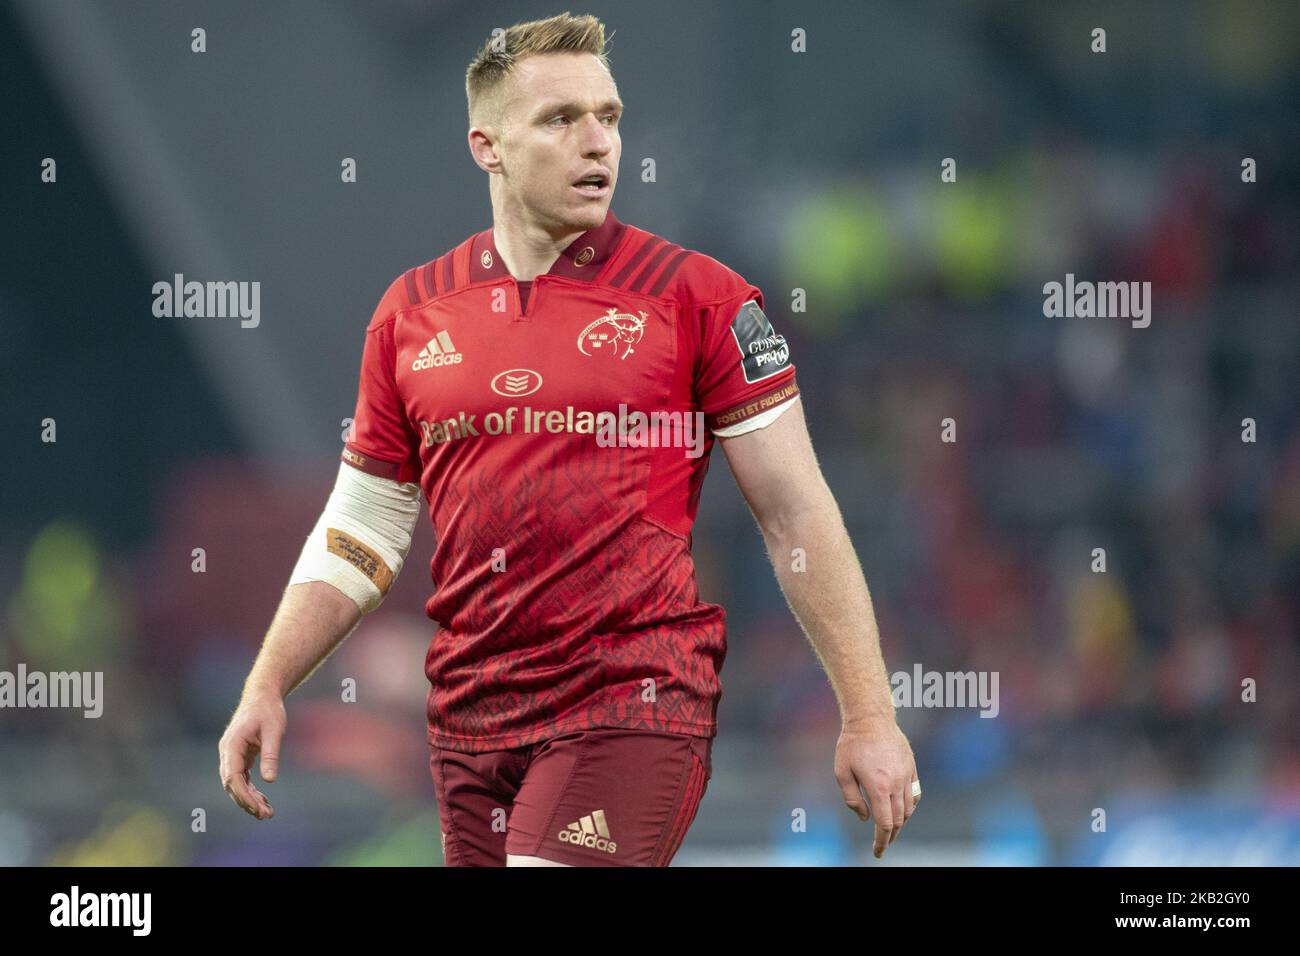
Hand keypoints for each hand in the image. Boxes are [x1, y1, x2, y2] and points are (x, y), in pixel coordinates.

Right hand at [218, 692, 286, 819]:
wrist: (263, 695)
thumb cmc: (269, 710)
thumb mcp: (274, 730)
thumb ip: (270, 755)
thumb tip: (269, 781)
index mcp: (232, 745)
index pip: (232, 776)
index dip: (243, 794)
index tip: (256, 807)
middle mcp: (227, 752)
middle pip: (231, 784)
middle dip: (246, 801)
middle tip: (265, 815)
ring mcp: (232, 755)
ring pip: (235, 784)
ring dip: (248, 799)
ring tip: (266, 813)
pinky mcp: (239, 756)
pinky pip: (242, 778)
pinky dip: (251, 790)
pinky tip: (263, 800)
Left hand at [834, 717, 918, 858]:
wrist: (870, 718)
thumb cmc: (851, 744)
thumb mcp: (841, 772)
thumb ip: (852, 799)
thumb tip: (865, 817)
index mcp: (878, 787)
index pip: (885, 824)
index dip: (882, 841)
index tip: (878, 852)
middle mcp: (896, 783)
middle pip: (899, 819)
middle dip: (891, 835)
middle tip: (883, 842)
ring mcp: (906, 775)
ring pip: (909, 808)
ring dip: (901, 821)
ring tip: (891, 826)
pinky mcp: (911, 766)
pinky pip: (916, 793)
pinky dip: (910, 805)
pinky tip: (902, 807)